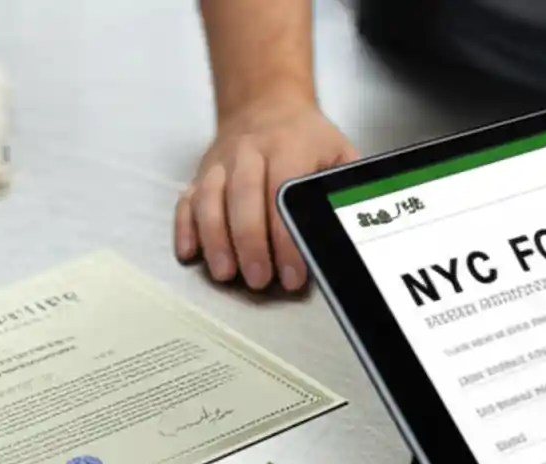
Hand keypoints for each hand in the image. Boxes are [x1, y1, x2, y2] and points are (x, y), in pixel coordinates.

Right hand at [175, 98, 358, 291]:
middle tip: (259, 280)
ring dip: (215, 239)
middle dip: (249, 243)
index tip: (293, 272)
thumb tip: (360, 225)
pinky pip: (186, 200)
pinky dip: (185, 227)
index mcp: (288, 146)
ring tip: (225, 273)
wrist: (265, 102)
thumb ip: (346, 185)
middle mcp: (249, 152)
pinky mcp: (201, 174)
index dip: (286, 237)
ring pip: (210, 199)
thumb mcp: (337, 151)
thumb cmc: (306, 137)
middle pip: (243, 197)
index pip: (283, 193)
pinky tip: (189, 253)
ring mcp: (221, 163)